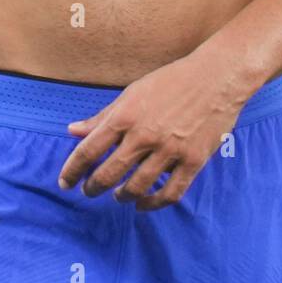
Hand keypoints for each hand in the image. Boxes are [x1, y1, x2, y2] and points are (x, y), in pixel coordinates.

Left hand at [57, 47, 246, 210]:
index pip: (88, 150)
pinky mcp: (193, 161)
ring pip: (137, 187)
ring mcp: (170, 150)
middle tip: (88, 192)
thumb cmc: (171, 81)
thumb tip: (72, 131)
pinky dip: (152, 204)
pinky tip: (143, 204)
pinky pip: (170, 193)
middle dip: (93, 188)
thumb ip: (102, 116)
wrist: (216, 77)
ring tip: (117, 196)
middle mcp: (145, 135)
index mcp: (126, 115)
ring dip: (121, 196)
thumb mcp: (132, 93)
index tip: (65, 183)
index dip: (72, 171)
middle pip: (109, 173)